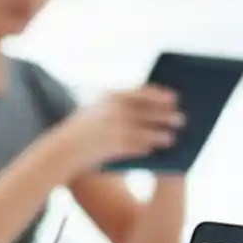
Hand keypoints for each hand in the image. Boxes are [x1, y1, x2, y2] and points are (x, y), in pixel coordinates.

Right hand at [50, 85, 183, 171]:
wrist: (60, 150)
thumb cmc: (83, 131)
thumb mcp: (98, 111)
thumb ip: (120, 107)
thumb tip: (150, 108)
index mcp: (108, 96)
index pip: (139, 92)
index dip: (158, 94)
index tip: (173, 96)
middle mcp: (111, 109)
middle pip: (145, 110)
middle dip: (165, 114)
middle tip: (182, 118)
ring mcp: (110, 127)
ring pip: (143, 128)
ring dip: (160, 132)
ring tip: (173, 137)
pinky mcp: (109, 145)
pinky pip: (134, 145)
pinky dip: (146, 146)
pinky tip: (156, 150)